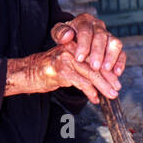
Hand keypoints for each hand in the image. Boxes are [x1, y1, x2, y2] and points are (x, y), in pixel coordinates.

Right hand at [7, 42, 121, 104]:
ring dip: (103, 86)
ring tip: (110, 95)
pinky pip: (81, 82)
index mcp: (74, 44)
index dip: (107, 69)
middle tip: (117, 88)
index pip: (95, 56)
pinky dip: (90, 91)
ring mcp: (65, 58)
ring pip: (90, 73)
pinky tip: (94, 98)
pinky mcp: (60, 70)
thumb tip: (102, 78)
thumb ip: (81, 67)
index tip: (116, 80)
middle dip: (108, 78)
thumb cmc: (47, 71)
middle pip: (95, 64)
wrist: (26, 73)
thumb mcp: (66, 65)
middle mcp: (70, 48)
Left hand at [50, 13, 125, 82]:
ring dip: (111, 57)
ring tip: (105, 69)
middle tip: (94, 66)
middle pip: (102, 37)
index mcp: (85, 20)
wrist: (74, 38)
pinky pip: (121, 53)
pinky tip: (116, 72)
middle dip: (98, 52)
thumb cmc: (66, 37)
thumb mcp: (58, 33)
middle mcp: (99, 26)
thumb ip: (60, 33)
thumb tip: (68, 35)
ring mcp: (109, 35)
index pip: (85, 31)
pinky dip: (120, 62)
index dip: (83, 45)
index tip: (79, 58)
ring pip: (115, 43)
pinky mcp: (115, 46)